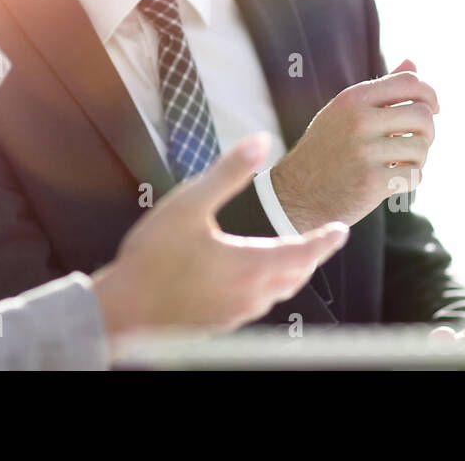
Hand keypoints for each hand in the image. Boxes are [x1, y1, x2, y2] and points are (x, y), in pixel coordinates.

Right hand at [91, 133, 348, 350]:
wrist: (123, 312)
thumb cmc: (152, 257)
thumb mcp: (189, 204)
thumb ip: (228, 172)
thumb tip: (260, 140)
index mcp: (251, 264)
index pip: (305, 252)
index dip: (326, 240)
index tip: (341, 229)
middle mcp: (251, 294)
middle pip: (296, 276)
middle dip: (310, 257)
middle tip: (320, 241)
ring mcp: (236, 314)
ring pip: (277, 294)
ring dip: (290, 274)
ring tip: (291, 257)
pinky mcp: (220, 325)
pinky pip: (256, 305)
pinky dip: (266, 288)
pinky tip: (249, 278)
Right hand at [270, 59, 437, 230]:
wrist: (297, 194)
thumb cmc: (327, 149)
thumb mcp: (345, 112)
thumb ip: (381, 89)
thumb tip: (413, 62)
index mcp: (352, 98)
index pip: (410, 82)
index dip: (429, 95)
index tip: (432, 109)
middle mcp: (358, 120)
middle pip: (423, 115)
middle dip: (427, 131)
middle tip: (414, 143)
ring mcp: (365, 151)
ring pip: (422, 148)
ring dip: (417, 159)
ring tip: (398, 163)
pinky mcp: (372, 182)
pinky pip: (414, 175)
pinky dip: (409, 180)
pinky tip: (392, 181)